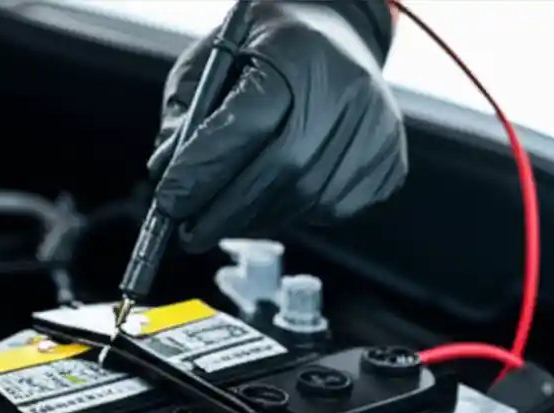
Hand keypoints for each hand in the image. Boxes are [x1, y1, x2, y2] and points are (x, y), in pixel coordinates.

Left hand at [149, 0, 406, 251]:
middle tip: (187, 233)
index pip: (247, 124)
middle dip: (225, 211)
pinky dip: (291, 215)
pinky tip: (269, 201)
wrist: (335, 37)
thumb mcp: (211, 62)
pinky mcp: (389, 159)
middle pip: (281, 169)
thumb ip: (185, 116)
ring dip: (253, 220)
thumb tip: (165, 173)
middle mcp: (347, 87)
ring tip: (220, 221)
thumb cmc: (265, 49)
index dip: (204, 170)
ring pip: (305, 198)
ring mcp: (376, 126)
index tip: (168, 202)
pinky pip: (332, 208)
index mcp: (297, 51)